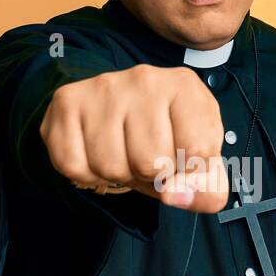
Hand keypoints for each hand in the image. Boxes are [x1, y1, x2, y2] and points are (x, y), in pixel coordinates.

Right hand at [39, 63, 230, 212]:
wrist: (119, 110)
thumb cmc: (166, 137)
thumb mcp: (201, 162)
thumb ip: (207, 190)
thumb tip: (174, 195)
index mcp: (185, 87)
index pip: (198, 152)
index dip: (189, 173)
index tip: (182, 158)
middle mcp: (145, 79)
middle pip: (151, 163)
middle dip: (150, 175)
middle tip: (146, 156)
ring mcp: (103, 88)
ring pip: (111, 166)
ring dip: (117, 175)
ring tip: (123, 153)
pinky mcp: (68, 101)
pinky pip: (74, 164)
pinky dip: (86, 173)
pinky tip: (96, 152)